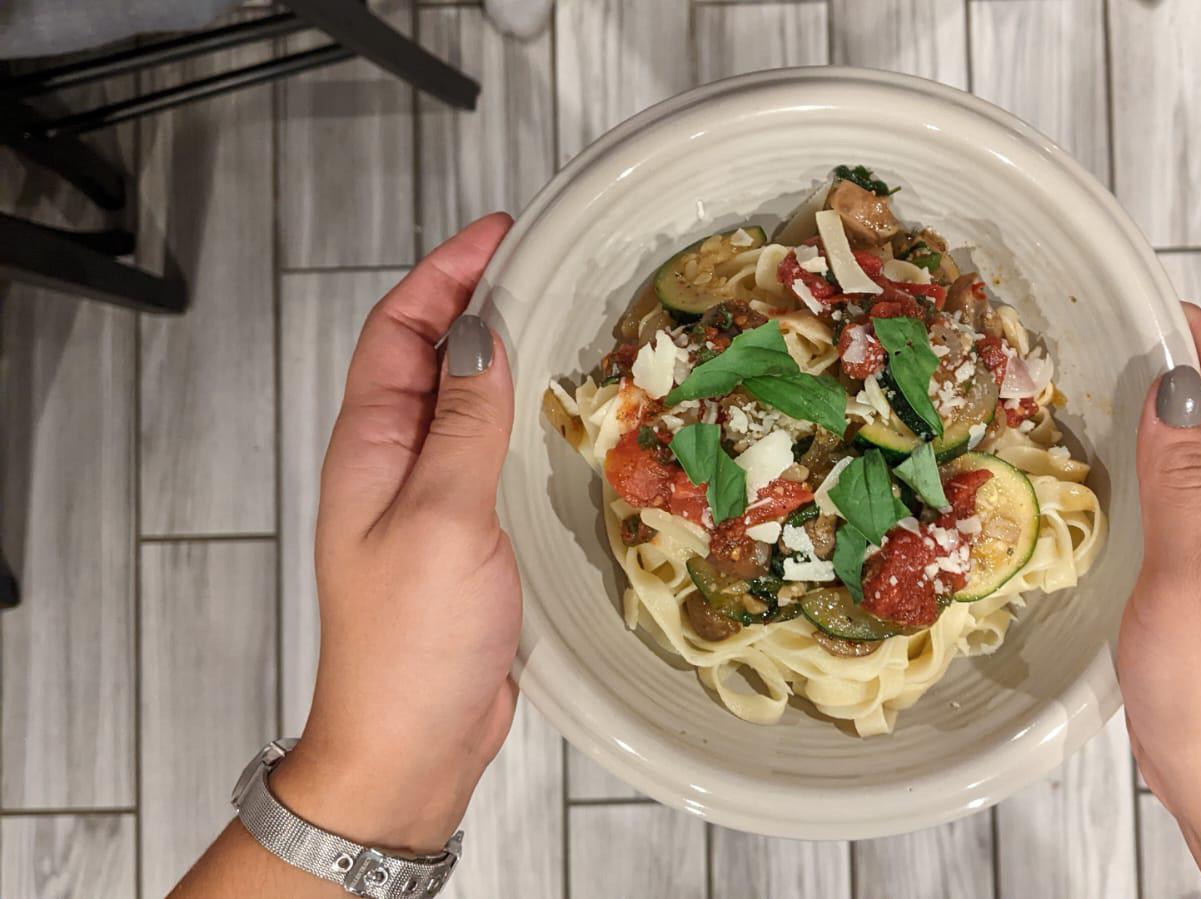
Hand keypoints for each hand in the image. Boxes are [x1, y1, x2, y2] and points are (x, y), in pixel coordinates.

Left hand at [269, 214, 520, 854]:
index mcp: (372, 445)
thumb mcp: (443, 517)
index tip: (500, 233)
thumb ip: (465, 424)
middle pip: (430, 355)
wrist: (410, 744)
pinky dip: (520, 415)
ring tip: (561, 319)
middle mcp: (395, 461)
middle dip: (477, 299)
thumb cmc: (412, 642)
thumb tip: (483, 333)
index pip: (400, 329)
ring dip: (503, 353)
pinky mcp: (465, 534)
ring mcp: (429, 498)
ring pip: (462, 402)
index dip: (446, 273)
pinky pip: (488, 452)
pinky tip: (560, 415)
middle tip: (543, 263)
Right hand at [1118, 303, 1200, 895]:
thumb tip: (1171, 387)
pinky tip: (1094, 476)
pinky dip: (1140, 471)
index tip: (1140, 298)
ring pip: (1196, 457)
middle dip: (1171, 364)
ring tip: (1083, 391)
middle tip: (1095, 336)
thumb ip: (1182, 477)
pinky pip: (1176, 503)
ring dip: (1152, 416)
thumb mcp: (1193, 572)